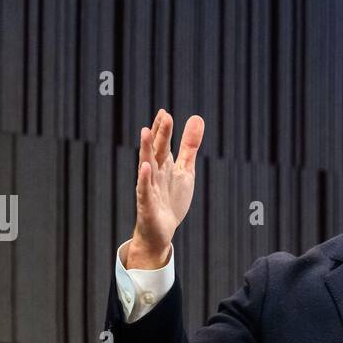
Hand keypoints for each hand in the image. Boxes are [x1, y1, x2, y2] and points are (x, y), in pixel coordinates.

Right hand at [125, 109, 203, 268]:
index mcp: (164, 164)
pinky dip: (144, 179)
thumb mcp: (185, 170)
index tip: (165, 113)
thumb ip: (189, 146)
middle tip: (165, 116)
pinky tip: (145, 167)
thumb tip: (197, 117)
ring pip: (147, 166)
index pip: (162, 143)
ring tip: (145, 132)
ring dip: (146, 149)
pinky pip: (144, 190)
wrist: (161, 230)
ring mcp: (149, 187)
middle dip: (160, 134)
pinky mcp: (147, 204)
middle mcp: (154, 173)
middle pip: (158, 150)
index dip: (164, 129)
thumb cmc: (171, 198)